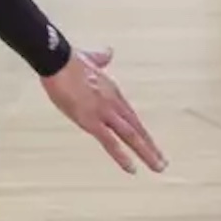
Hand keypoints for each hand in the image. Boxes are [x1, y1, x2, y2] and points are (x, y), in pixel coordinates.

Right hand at [42, 45, 165, 174]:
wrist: (58, 60)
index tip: (150, 143)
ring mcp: (104, 113)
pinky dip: (122, 155)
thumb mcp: (90, 59)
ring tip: (158, 167)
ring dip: (146, 152)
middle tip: (162, 162)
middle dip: (150, 146)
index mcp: (113, 92)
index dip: (141, 131)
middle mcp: (113, 104)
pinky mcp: (91, 120)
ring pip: (131, 137)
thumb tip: (108, 52)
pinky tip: (132, 168)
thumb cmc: (70, 60)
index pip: (131, 117)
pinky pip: (110, 141)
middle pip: (137, 129)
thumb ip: (101, 58)